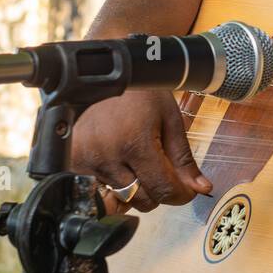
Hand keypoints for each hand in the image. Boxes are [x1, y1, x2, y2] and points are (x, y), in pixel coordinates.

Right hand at [70, 89, 210, 211]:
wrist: (102, 71)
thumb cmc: (139, 90)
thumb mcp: (169, 118)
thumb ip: (183, 158)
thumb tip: (200, 188)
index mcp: (134, 143)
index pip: (163, 190)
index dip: (181, 195)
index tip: (187, 190)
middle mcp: (106, 157)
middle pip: (142, 200)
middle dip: (159, 191)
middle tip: (162, 169)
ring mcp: (85, 161)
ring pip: (121, 198)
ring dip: (137, 188)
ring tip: (138, 161)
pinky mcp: (72, 162)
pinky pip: (99, 189)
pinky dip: (115, 183)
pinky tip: (120, 162)